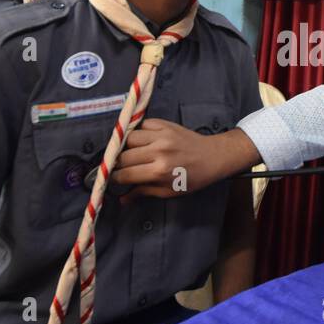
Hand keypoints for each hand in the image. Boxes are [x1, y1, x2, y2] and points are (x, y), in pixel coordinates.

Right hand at [112, 120, 259, 198]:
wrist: (213, 156)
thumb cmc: (192, 178)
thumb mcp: (169, 191)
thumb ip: (144, 193)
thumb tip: (121, 199)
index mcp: (160, 171)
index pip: (126, 174)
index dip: (114, 178)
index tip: (111, 179)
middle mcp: (159, 151)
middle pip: (123, 156)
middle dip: (117, 164)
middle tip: (117, 168)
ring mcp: (162, 135)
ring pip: (129, 138)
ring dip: (125, 147)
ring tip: (128, 154)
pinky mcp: (165, 124)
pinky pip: (141, 125)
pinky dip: (137, 132)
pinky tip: (140, 140)